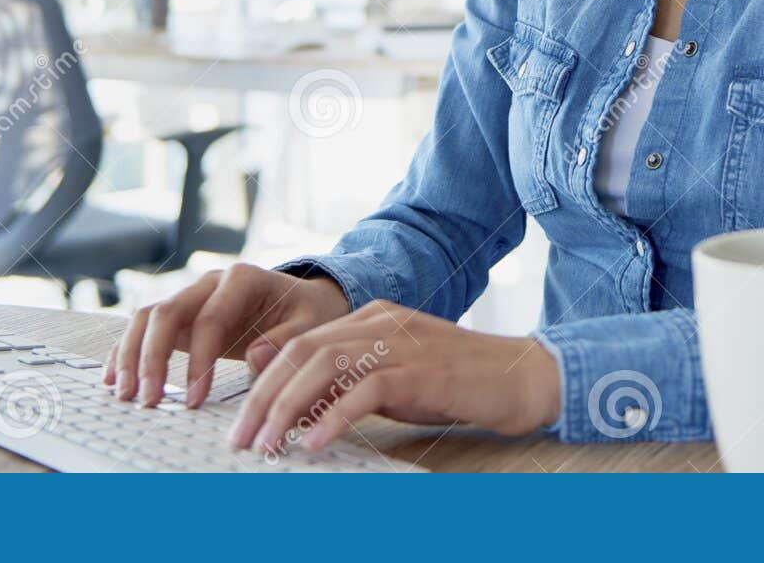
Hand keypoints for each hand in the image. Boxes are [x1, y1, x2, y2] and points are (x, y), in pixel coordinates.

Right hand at [103, 263, 350, 407]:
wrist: (305, 302)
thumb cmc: (308, 314)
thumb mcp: (312, 324)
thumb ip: (287, 340)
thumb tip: (256, 358)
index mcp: (242, 279)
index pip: (209, 319)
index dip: (198, 360)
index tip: (194, 398)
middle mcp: (210, 283)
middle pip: (166, 312)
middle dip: (152, 358)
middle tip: (147, 399)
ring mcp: (192, 298)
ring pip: (147, 318)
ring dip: (131, 355)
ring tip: (124, 395)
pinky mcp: (183, 317)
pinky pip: (146, 329)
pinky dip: (128, 352)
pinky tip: (115, 381)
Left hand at [225, 299, 561, 455]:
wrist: (520, 377)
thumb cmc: (456, 383)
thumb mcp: (392, 380)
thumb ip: (348, 382)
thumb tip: (293, 402)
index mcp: (370, 318)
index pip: (301, 344)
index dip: (266, 382)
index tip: (244, 422)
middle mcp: (380, 322)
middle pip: (303, 352)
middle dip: (265, 397)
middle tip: (242, 439)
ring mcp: (401, 342)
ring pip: (324, 366)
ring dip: (287, 407)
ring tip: (268, 445)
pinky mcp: (422, 370)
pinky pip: (366, 389)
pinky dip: (335, 416)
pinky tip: (315, 443)